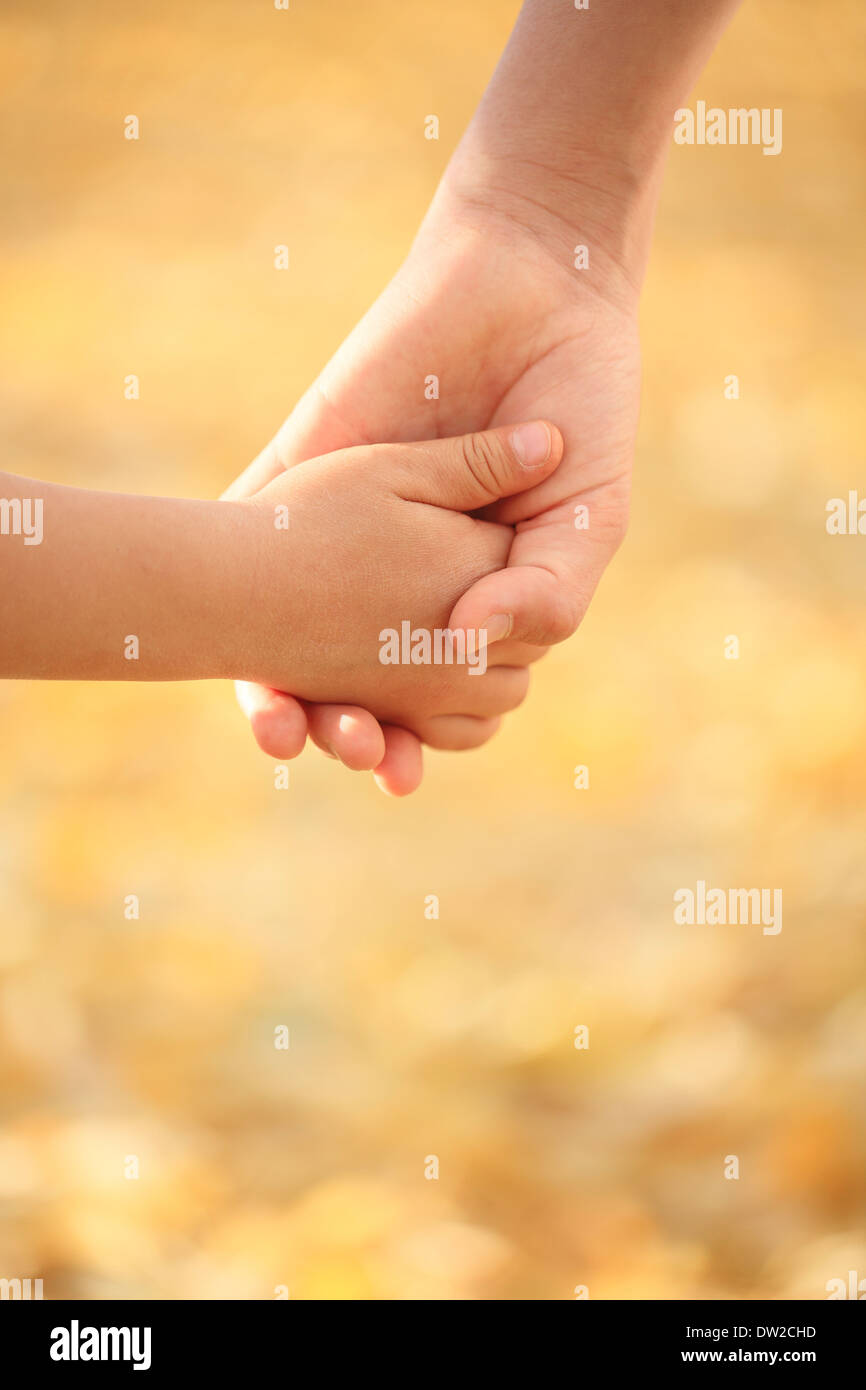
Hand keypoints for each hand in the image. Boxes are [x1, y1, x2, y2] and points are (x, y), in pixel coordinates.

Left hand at [227, 183, 639, 791]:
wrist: (534, 287)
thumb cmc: (578, 409)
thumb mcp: (584, 517)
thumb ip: (547, 591)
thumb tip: (470, 642)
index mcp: (468, 601)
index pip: (428, 698)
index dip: (412, 744)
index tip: (402, 769)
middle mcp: (399, 578)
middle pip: (354, 681)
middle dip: (346, 732)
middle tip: (353, 751)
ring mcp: (345, 529)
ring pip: (290, 634)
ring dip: (283, 695)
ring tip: (288, 732)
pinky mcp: (301, 472)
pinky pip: (249, 546)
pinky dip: (231, 608)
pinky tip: (242, 656)